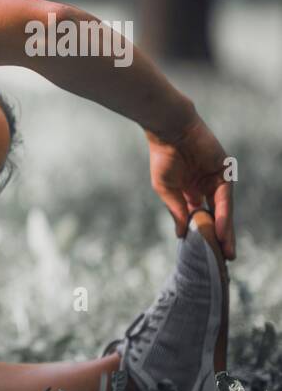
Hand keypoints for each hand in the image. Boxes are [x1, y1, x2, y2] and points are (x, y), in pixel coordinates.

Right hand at [145, 115, 234, 258]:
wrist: (170, 131)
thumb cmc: (163, 157)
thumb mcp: (166, 189)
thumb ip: (176, 210)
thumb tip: (180, 234)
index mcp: (190, 191)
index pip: (199, 217)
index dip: (202, 233)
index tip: (204, 253)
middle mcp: (205, 187)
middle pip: (215, 217)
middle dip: (219, 238)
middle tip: (223, 259)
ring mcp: (216, 180)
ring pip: (223, 211)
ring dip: (225, 232)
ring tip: (226, 251)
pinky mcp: (225, 172)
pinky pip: (224, 199)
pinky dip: (223, 215)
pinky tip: (220, 231)